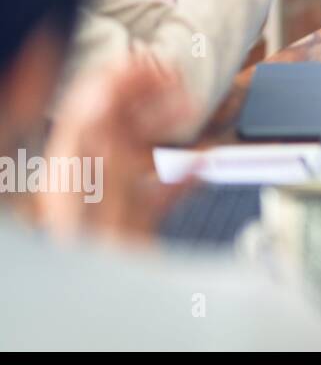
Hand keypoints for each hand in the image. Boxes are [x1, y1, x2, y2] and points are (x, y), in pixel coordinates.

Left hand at [39, 60, 197, 243]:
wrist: (97, 302)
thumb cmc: (83, 246)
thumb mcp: (84, 182)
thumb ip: (93, 136)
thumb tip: (103, 93)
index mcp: (74, 159)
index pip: (94, 101)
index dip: (123, 76)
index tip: (156, 63)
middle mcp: (90, 175)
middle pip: (118, 122)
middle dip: (151, 96)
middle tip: (181, 84)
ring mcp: (113, 198)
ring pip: (141, 150)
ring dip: (169, 127)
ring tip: (193, 113)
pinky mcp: (136, 223)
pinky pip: (162, 189)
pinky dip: (184, 171)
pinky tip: (202, 161)